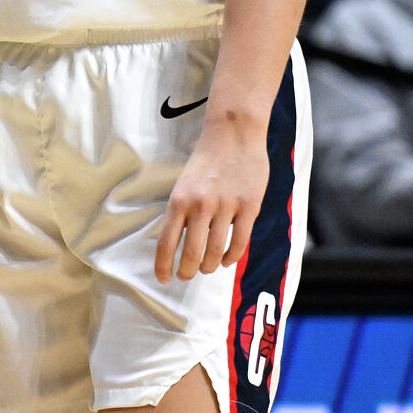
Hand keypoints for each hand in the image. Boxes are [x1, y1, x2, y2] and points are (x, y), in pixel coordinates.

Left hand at [154, 118, 269, 282]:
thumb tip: (176, 243)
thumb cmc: (206, 160)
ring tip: (206, 269)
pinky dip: (231, 257)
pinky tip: (226, 261)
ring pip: (216, 252)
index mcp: (179, 200)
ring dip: (209, 267)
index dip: (163, 265)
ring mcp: (226, 207)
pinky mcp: (249, 207)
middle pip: (192, 253)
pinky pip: (240, 242)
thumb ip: (181, 212)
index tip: (163, 278)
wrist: (233, 134)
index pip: (167, 242)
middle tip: (186, 276)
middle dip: (187, 271)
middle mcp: (201, 205)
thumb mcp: (183, 184)